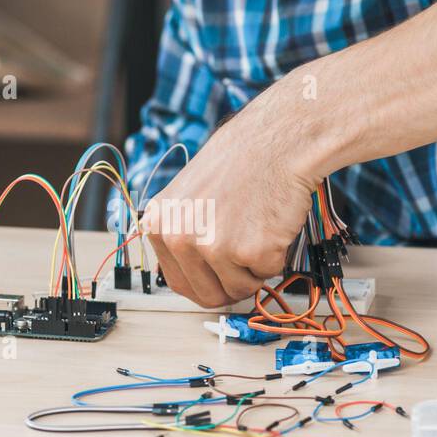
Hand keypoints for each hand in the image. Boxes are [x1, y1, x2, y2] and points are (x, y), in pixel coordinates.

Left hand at [142, 74, 328, 307]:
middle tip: (246, 260)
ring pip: (238, 289)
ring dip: (254, 269)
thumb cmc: (240, 162)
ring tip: (257, 229)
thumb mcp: (189, 196)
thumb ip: (183, 233)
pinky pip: (266, 275)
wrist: (276, 142)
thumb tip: (191, 274)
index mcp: (159, 224)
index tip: (219, 276)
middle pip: (206, 294)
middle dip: (230, 284)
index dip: (205, 283)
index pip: (177, 283)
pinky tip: (271, 223)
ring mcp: (211, 246)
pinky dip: (276, 256)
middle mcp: (178, 238)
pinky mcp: (248, 251)